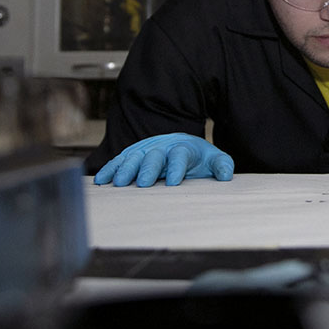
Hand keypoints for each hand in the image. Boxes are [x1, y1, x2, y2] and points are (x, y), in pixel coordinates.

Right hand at [93, 133, 234, 186]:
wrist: (181, 144)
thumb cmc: (197, 157)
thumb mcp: (213, 159)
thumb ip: (222, 165)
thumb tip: (226, 175)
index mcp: (183, 148)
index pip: (180, 155)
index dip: (177, 167)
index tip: (173, 182)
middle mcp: (162, 147)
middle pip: (154, 156)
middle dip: (148, 169)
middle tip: (144, 183)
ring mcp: (146, 149)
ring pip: (134, 157)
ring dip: (126, 169)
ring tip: (119, 183)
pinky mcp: (133, 154)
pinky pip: (120, 160)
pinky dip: (110, 169)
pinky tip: (101, 180)